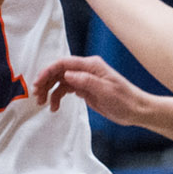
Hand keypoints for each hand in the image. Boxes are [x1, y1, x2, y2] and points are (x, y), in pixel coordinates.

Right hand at [32, 55, 154, 125]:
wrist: (135, 110)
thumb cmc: (124, 99)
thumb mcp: (106, 90)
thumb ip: (86, 81)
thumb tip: (67, 74)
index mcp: (91, 65)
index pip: (64, 63)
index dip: (49, 71)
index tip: (38, 82)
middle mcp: (86, 70)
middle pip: (59, 71)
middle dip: (46, 82)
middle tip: (36, 95)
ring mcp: (84, 79)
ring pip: (60, 81)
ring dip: (49, 91)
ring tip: (42, 103)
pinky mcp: (84, 89)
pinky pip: (65, 90)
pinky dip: (57, 97)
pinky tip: (54, 107)